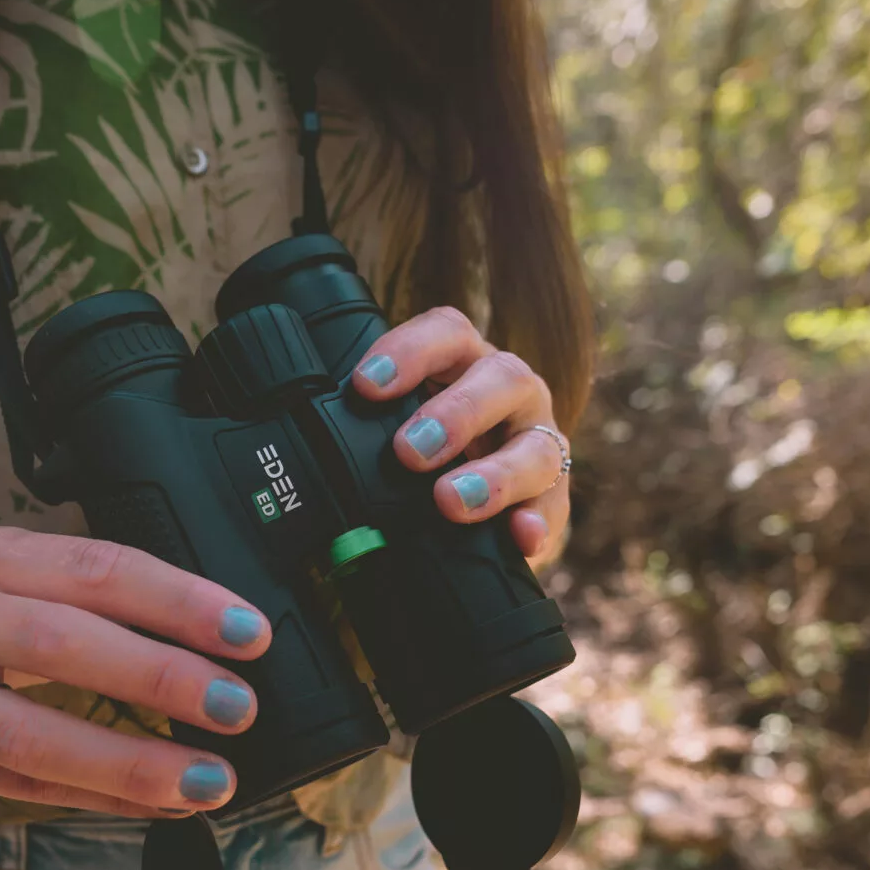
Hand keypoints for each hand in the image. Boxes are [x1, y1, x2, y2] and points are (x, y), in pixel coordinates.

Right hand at [0, 527, 272, 817]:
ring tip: (207, 780)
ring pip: (33, 733)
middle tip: (237, 706)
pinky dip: (102, 798)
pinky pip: (27, 787)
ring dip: (130, 762)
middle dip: (159, 677)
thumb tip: (220, 645)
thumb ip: (100, 600)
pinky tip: (160, 804)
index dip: (178, 602)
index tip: (248, 634)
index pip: (95, 569)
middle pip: (60, 642)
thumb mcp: (21, 578)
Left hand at [350, 307, 570, 565]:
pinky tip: (519, 536)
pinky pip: (555, 506)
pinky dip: (538, 521)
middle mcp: (510, 390)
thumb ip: (366, 430)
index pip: (446, 333)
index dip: (409, 352)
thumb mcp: (395, 424)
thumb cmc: (424, 447)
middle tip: (409, 451)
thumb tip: (313, 462)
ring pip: (534, 445)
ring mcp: (538, 439)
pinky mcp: (553, 494)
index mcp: (464, 361)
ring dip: (494, 474)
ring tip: (451, 501)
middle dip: (456, 413)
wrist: (476, 495)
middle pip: (501, 379)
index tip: (366, 386)